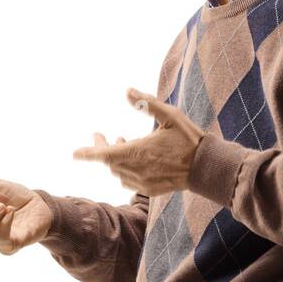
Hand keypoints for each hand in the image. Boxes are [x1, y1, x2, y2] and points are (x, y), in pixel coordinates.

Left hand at [71, 87, 203, 195]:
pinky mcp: (150, 190)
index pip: (104, 154)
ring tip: (123, 143)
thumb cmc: (189, 139)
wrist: (207, 168)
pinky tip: (134, 160)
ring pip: (117, 172)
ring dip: (115, 159)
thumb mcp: (170, 115)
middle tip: (100, 135)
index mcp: (138, 152)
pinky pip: (128, 181)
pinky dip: (125, 170)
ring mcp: (143, 182)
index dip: (88, 153)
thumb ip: (147, 103)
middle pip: (109, 162)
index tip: (74, 153)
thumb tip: (127, 92)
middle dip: (102, 148)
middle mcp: (136, 170)